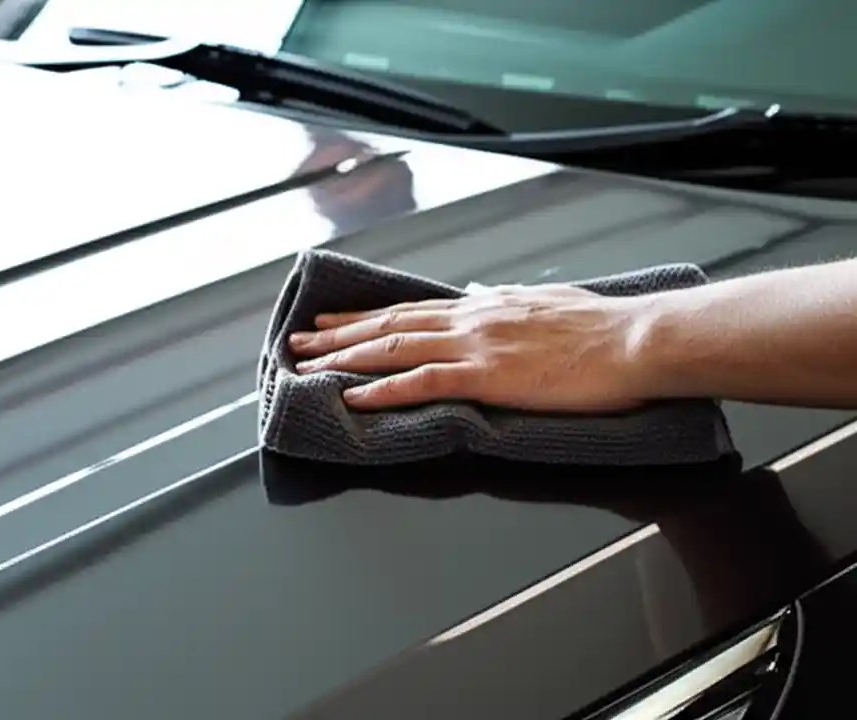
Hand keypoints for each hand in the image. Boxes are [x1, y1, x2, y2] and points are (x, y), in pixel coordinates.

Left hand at [289, 285, 656, 411]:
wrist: (636, 338)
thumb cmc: (603, 326)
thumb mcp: (546, 299)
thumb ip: (507, 298)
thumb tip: (482, 291)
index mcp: (485, 306)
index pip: (410, 310)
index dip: (366, 317)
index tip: (333, 321)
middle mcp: (470, 319)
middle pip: (389, 326)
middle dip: (339, 335)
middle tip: (299, 342)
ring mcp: (474, 346)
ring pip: (393, 349)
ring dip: (344, 357)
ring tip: (307, 364)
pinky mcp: (486, 375)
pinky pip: (421, 381)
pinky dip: (381, 388)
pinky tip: (351, 395)